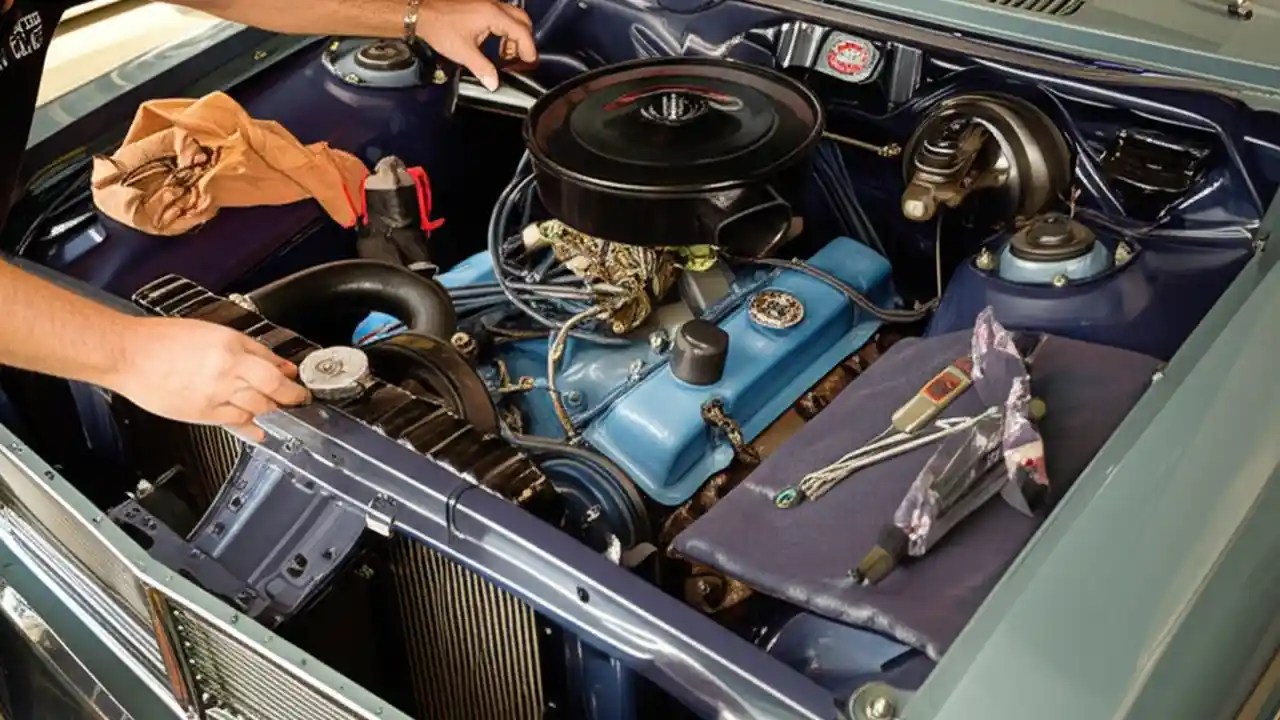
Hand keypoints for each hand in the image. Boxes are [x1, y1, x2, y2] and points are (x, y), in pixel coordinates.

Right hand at [104, 317, 309, 441]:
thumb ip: (251, 349)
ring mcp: (214, 396)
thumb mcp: (214, 332)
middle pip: (271, 392)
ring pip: (257, 409)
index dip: (292, 381)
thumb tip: (280, 363)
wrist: (128, 355)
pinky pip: (235, 423)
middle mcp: (226, 373)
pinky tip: (260, 430)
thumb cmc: (164, 340)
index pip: (275, 369)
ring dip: (271, 411)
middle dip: (288, 399)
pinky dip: (252, 427)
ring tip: (278, 410)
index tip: (300, 385)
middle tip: (297, 401)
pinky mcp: (202, 413)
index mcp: (231, 349)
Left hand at [416, 0, 537, 90]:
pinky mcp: (479, 5)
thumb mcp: (463, 52)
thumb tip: (493, 83)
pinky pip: (500, 16)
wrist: (421, 13)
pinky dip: (503, 29)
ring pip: (512, 17)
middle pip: (522, 20)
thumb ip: (482, 68)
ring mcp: (486, 3)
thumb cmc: (440, 27)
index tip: (528, 62)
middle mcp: (493, 5)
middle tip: (519, 58)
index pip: (521, 31)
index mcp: (493, 14)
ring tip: (504, 53)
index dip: (528, 49)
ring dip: (513, 35)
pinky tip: (494, 43)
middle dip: (524, 40)